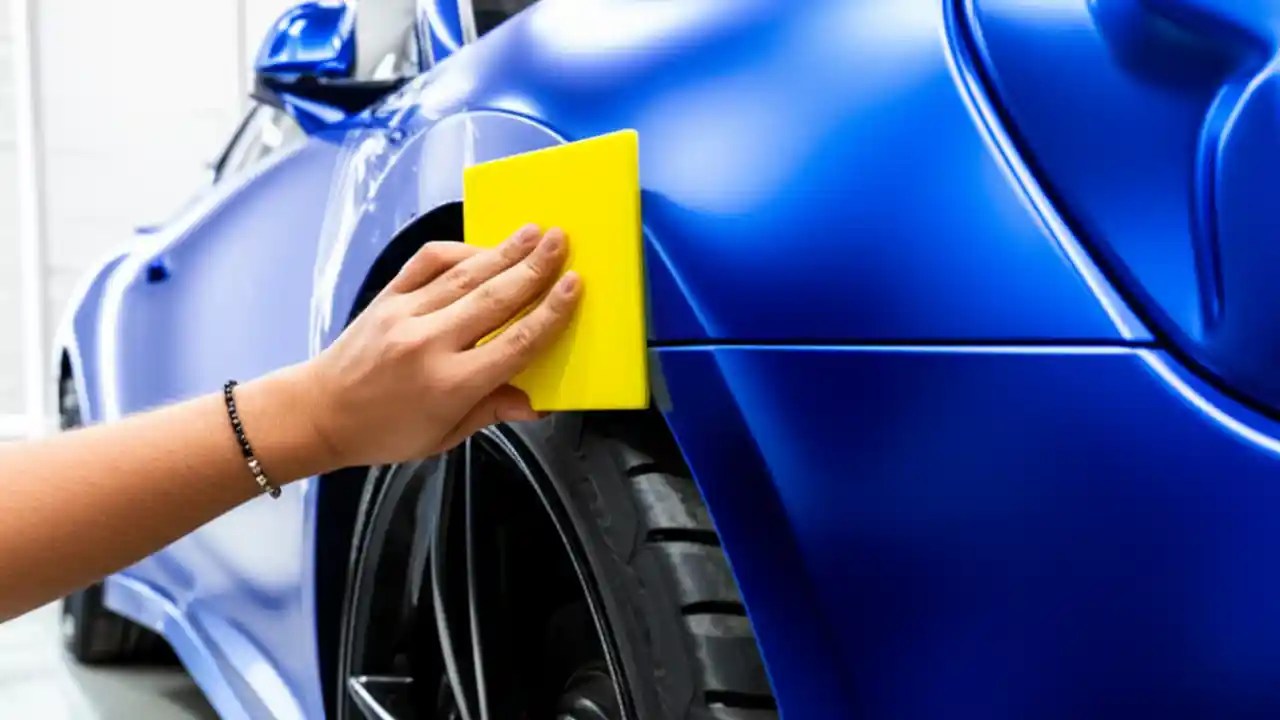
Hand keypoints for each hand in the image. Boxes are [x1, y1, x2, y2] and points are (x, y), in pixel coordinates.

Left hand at [299, 225, 579, 467]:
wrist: (318, 413)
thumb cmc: (383, 432)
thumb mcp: (444, 436)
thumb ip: (492, 411)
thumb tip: (535, 402)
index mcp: (450, 385)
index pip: (515, 343)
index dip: (550, 313)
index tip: (574, 287)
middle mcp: (429, 344)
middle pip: (496, 299)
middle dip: (534, 267)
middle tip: (562, 242)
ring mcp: (406, 316)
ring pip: (466, 275)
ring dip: (504, 251)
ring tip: (535, 232)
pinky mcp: (388, 298)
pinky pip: (428, 264)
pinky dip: (458, 251)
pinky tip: (482, 247)